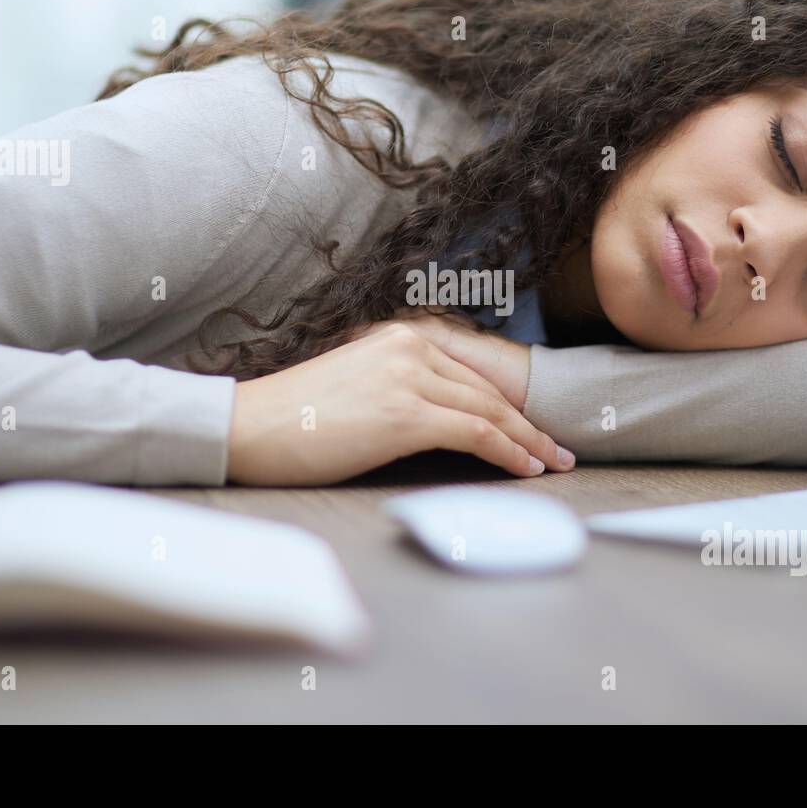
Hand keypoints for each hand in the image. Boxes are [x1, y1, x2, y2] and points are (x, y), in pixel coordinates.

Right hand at [226, 322, 573, 485]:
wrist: (248, 427)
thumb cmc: (293, 420)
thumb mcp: (355, 388)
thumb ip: (397, 390)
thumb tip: (435, 420)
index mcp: (399, 337)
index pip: (469, 373)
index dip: (508, 403)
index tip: (533, 427)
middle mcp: (409, 347)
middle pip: (487, 390)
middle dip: (528, 424)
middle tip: (558, 449)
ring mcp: (408, 377)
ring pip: (489, 410)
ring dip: (528, 441)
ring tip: (553, 464)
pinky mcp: (404, 412)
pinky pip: (475, 432)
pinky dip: (508, 452)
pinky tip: (525, 469)